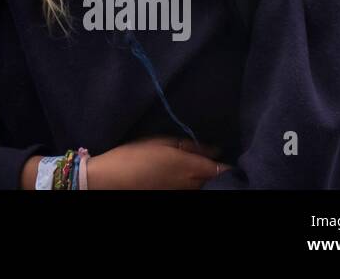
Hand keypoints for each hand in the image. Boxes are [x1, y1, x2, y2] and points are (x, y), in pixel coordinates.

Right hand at [84, 136, 229, 189]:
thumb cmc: (134, 156)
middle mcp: (192, 184)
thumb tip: (215, 149)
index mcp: (190, 167)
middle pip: (217, 180)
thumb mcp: (161, 142)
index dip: (228, 164)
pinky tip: (188, 177)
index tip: (225, 156)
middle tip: (216, 160)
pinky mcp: (174, 197)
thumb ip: (189, 146)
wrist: (112, 180)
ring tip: (204, 167)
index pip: (223, 170)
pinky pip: (193, 190)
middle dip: (220, 171)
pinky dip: (196, 184)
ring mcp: (184, 193)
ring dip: (208, 178)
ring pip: (205, 186)